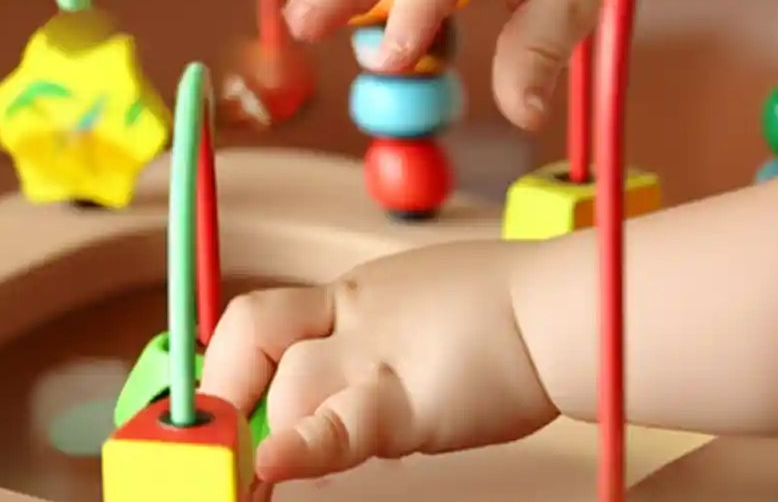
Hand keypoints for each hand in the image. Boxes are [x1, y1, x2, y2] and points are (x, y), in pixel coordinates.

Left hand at [200, 242, 557, 484]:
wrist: (562, 309)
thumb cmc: (503, 315)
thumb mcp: (415, 310)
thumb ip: (366, 345)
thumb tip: (332, 404)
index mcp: (350, 297)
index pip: (259, 318)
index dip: (224, 366)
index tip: (215, 412)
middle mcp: (352, 318)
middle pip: (253, 338)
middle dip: (225, 396)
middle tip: (223, 447)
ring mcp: (378, 355)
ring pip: (290, 386)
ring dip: (271, 432)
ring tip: (257, 480)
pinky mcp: (412, 398)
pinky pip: (343, 421)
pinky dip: (304, 445)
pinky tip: (278, 464)